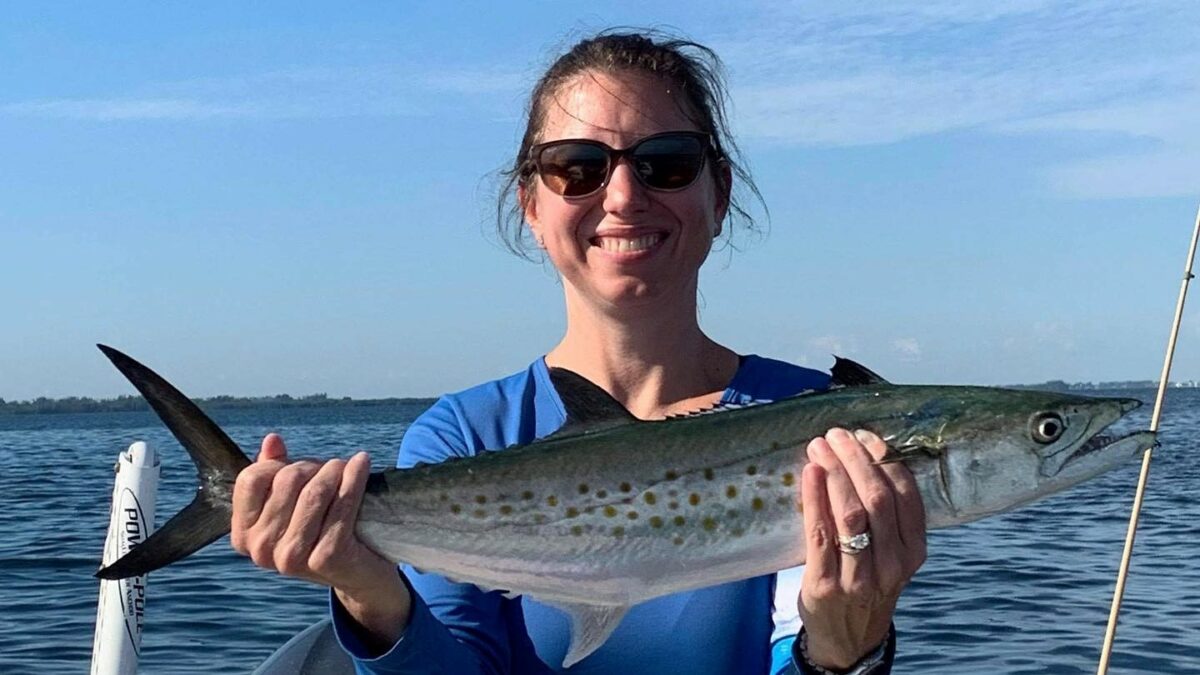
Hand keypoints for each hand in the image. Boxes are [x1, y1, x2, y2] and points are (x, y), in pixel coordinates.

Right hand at [231, 434, 410, 645]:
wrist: (359, 573)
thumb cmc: (321, 530)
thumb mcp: (292, 503)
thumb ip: (275, 471)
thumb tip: (272, 440)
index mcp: (244, 536)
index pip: (250, 479)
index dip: (279, 464)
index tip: (300, 466)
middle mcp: (261, 550)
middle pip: (287, 479)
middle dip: (313, 467)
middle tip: (331, 469)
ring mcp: (292, 558)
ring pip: (315, 490)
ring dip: (335, 471)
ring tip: (347, 467)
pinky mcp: (326, 557)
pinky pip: (343, 503)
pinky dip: (355, 478)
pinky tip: (362, 465)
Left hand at [797, 428, 926, 669]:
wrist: (848, 637)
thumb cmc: (868, 581)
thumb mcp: (891, 554)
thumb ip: (887, 516)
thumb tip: (864, 454)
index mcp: (914, 550)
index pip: (905, 494)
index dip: (884, 459)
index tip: (864, 436)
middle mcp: (892, 563)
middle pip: (877, 498)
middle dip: (855, 458)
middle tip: (837, 434)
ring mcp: (859, 576)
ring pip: (850, 512)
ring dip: (833, 471)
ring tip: (820, 446)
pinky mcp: (825, 584)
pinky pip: (819, 532)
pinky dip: (813, 496)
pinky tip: (809, 472)